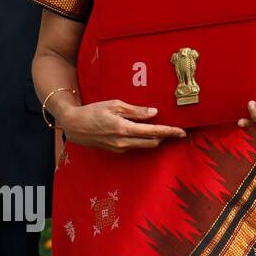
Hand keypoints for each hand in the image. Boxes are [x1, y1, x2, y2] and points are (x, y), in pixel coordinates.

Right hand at [62, 99, 185, 151]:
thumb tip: (153, 113)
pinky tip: (143, 132)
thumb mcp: (114, 105)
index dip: (169, 132)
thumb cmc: (93, 111)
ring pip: (145, 146)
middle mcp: (123, 141)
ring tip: (161, 130)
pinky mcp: (116, 150)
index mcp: (124, 128)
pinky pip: (135, 146)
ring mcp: (120, 148)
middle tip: (175, 130)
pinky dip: (143, 140)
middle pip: (152, 142)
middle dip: (165, 137)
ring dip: (155, 139)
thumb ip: (135, 110)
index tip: (181, 132)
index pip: (153, 132)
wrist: (74, 126)